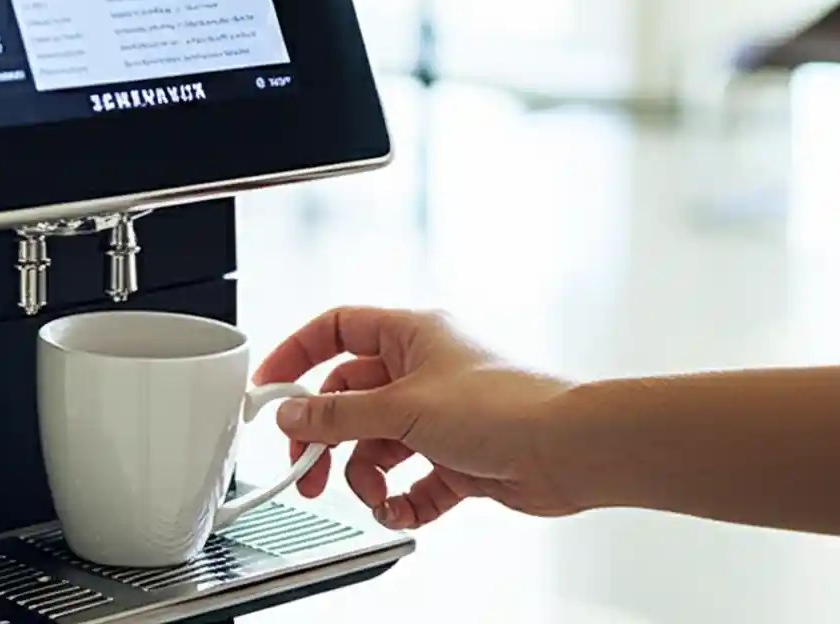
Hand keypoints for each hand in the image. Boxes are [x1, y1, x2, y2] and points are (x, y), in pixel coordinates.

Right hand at [253, 307, 578, 529]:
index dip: (297, 354)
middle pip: (349, 398)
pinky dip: (403, 499)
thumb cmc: (505, 405)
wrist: (569, 449)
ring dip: (367, 475)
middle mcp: (423, 371)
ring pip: (378, 445)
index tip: (269, 389)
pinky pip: (413, 481)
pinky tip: (403, 509)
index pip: (337, 330)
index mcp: (410, 335)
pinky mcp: (459, 457)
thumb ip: (337, 416)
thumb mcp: (401, 408)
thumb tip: (292, 416)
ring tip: (374, 494)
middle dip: (326, 437)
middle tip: (307, 468)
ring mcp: (441, 415)